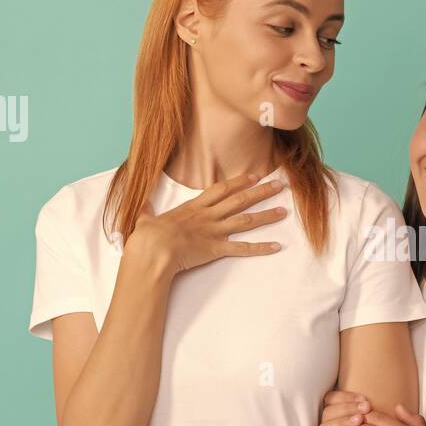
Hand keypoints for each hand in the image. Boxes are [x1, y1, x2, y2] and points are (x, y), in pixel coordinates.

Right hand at [129, 172, 287, 275]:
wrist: (152, 250)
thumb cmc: (147, 236)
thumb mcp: (145, 218)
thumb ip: (147, 210)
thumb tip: (142, 203)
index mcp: (193, 207)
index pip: (221, 189)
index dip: (239, 182)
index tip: (254, 176)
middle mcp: (208, 216)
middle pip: (239, 200)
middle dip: (261, 192)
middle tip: (279, 185)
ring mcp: (214, 231)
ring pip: (246, 221)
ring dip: (266, 216)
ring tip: (284, 211)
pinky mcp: (216, 249)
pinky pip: (242, 248)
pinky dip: (260, 248)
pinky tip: (275, 246)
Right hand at [309, 389, 372, 425]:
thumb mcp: (373, 425)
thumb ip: (371, 413)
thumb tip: (385, 405)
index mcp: (333, 413)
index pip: (332, 398)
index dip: (347, 397)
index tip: (365, 399)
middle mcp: (325, 425)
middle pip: (329, 411)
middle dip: (348, 408)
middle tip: (366, 408)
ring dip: (341, 422)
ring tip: (359, 420)